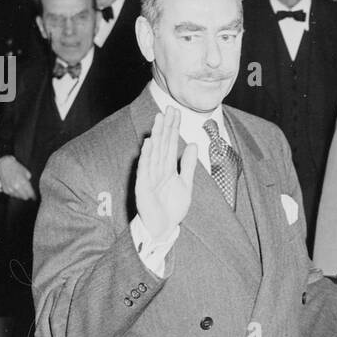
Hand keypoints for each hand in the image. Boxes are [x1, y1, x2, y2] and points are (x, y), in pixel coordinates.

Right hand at [0, 155, 36, 200]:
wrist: (4, 165)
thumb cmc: (16, 167)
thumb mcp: (26, 172)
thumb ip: (29, 181)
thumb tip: (31, 189)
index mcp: (23, 182)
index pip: (30, 193)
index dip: (33, 196)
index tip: (34, 197)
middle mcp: (16, 187)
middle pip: (25, 197)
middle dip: (28, 196)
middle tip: (28, 193)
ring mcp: (10, 189)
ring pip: (19, 197)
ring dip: (21, 195)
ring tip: (22, 190)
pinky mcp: (6, 190)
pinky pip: (12, 195)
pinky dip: (15, 193)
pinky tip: (16, 189)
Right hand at [136, 109, 195, 241]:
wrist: (163, 228)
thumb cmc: (172, 208)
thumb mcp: (186, 184)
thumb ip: (188, 165)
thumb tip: (193, 145)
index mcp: (168, 168)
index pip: (171, 143)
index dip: (173, 128)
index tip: (176, 112)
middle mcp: (158, 169)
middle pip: (162, 144)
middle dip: (166, 126)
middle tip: (169, 108)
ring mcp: (149, 177)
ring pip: (154, 152)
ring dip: (156, 135)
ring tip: (159, 119)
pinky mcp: (143, 187)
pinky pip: (145, 169)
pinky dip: (147, 156)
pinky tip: (149, 143)